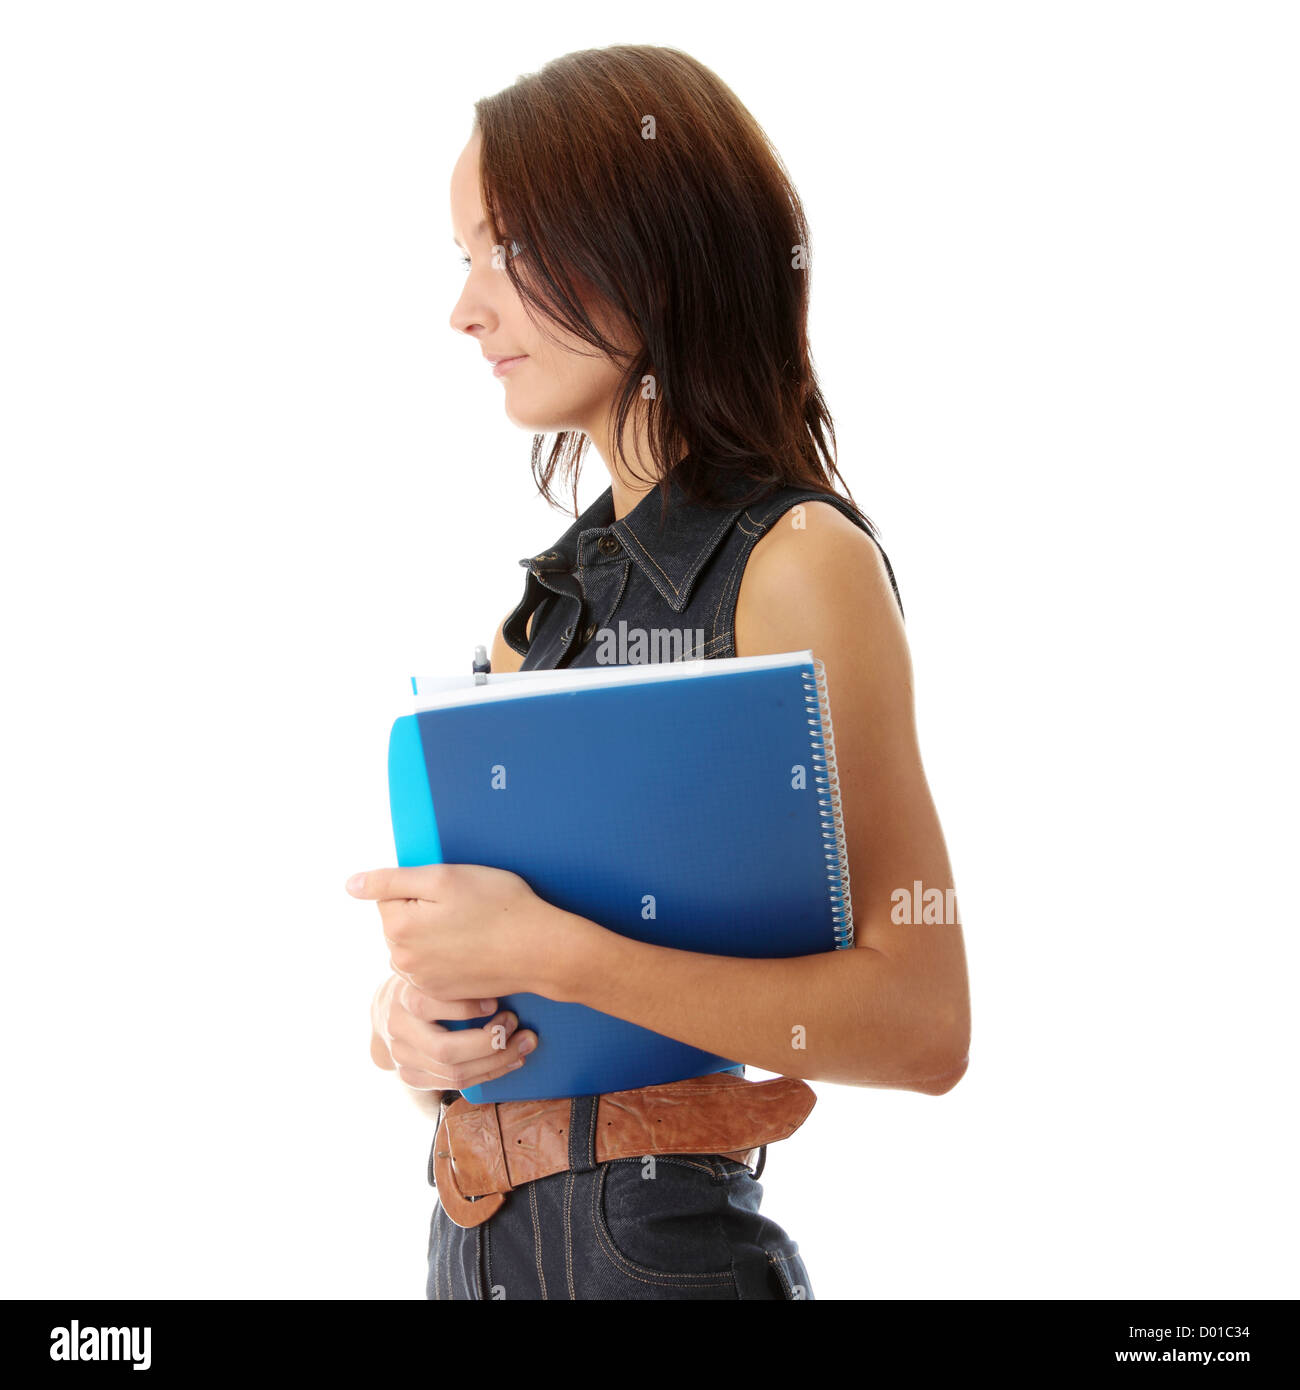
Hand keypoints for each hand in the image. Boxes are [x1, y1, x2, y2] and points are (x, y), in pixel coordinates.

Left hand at [346, 862, 574, 999]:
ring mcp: (423, 981)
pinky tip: (474, 949)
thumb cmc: (499, 905)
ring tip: (471, 930)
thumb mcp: (444, 878)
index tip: (451, 893)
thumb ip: (390, 880)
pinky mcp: (443, 993)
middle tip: (465, 909)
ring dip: (435, 935)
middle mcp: (402, 961)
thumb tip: (350, 885)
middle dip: (424, 912)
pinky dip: (448, 955)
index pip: (389, 895)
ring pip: (417, 944)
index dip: (421, 888)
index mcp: (398, 928)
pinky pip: (433, 965)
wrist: (540, 949)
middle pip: (400, 922)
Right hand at [370, 973, 536, 1090]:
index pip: (426, 1005)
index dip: (463, 1007)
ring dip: (497, 1061)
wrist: (387, 1011)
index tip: (495, 1002)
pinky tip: (512, 1061)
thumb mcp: (434, 970)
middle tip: (517, 1025)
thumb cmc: (425, 983)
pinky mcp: (411, 1077)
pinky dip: (489, 1073)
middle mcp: (399, 1029)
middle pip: (444, 1049)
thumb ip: (458, 974)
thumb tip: (507, 975)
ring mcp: (402, 1058)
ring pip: (454, 1072)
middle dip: (489, 1043)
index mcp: (403, 995)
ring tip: (524, 1044)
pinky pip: (455, 1083)